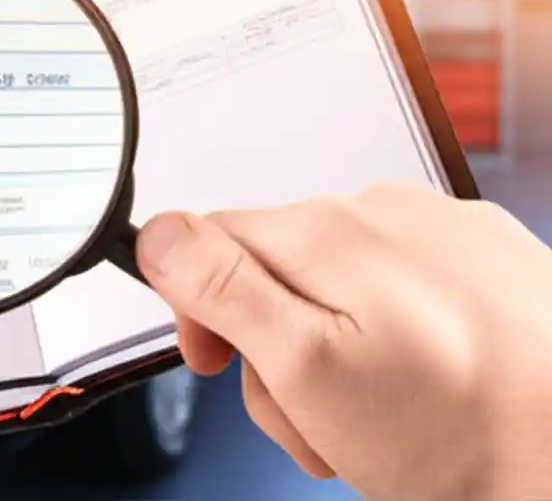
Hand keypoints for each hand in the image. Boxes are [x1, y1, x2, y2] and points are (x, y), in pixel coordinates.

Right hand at [136, 182, 551, 500]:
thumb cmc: (458, 433)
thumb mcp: (305, 370)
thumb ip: (223, 290)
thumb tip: (158, 233)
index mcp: (327, 231)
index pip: (207, 238)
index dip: (197, 311)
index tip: (217, 365)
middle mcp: (383, 211)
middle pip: (271, 268)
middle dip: (271, 347)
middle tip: (310, 417)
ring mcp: (442, 232)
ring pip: (336, 283)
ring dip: (332, 353)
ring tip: (372, 420)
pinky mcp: (486, 259)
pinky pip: (400, 287)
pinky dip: (392, 339)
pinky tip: (419, 388)